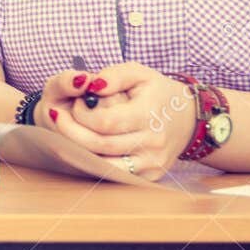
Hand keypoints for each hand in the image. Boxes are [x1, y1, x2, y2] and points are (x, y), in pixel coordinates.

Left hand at [37, 63, 194, 178]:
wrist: (189, 119)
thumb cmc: (157, 93)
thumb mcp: (138, 73)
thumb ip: (113, 75)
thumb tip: (91, 84)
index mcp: (149, 115)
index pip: (104, 122)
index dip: (82, 114)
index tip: (77, 103)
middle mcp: (152, 143)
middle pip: (98, 145)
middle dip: (70, 131)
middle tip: (60, 117)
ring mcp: (152, 162)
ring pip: (102, 164)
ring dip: (76, 149)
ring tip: (68, 132)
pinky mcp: (150, 175)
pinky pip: (113, 174)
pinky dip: (93, 163)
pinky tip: (83, 147)